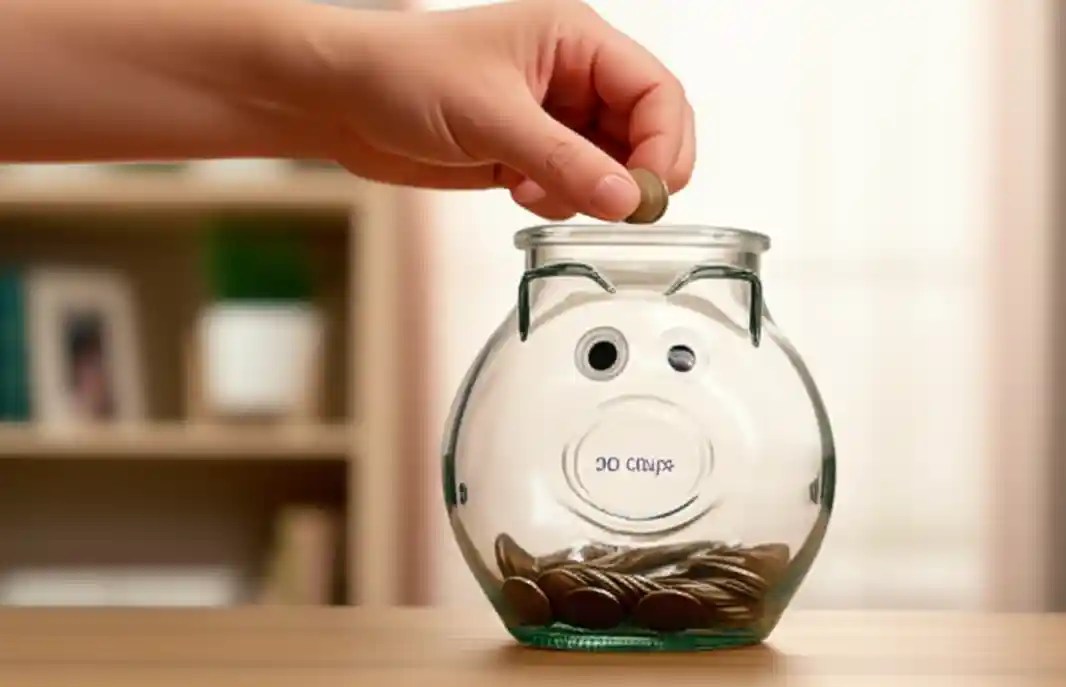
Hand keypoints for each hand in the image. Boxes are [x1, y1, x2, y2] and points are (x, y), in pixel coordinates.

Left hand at [309, 0, 694, 220]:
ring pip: (614, 164)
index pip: (656, 89)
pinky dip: (562, 199)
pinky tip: (518, 190)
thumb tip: (627, 200)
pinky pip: (578, 184)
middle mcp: (574, 74)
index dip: (664, 142)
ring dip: (591, 190)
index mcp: (575, 38)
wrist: (341, 100)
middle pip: (647, 129)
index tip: (649, 191)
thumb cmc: (405, 75)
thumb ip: (565, 162)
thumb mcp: (492, 118)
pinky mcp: (533, 149)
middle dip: (636, 173)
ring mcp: (555, 114)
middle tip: (621, 209)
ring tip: (539, 189)